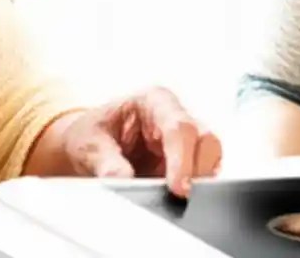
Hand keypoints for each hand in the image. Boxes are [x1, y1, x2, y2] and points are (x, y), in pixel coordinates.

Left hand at [60, 87, 221, 197]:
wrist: (88, 145)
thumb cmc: (92, 134)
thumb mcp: (89, 144)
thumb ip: (106, 161)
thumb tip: (122, 179)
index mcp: (154, 100)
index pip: (178, 127)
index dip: (182, 159)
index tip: (178, 188)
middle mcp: (175, 117)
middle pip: (206, 139)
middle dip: (198, 169)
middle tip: (180, 197)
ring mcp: (184, 140)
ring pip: (212, 157)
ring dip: (199, 180)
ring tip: (174, 199)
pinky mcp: (187, 163)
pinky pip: (204, 175)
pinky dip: (196, 189)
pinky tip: (177, 198)